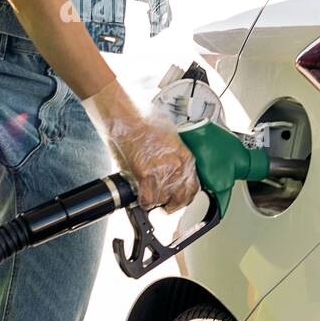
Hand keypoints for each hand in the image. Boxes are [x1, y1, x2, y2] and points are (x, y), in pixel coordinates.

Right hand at [80, 77, 201, 212]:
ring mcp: (162, 172)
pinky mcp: (145, 176)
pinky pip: (146, 200)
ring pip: (161, 201)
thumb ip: (172, 156)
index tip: (178, 199)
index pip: (193, 187)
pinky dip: (142, 201)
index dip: (184, 197)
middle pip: (180, 199)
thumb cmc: (143, 120)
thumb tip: (169, 169)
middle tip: (163, 205)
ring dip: (154, 201)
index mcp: (184, 156)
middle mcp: (177, 166)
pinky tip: (139, 195)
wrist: (126, 116)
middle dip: (171, 204)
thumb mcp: (168, 137)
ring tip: (147, 193)